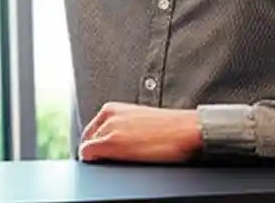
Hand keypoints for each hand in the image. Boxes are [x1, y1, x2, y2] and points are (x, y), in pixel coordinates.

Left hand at [78, 102, 202, 163]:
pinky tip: (103, 165)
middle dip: (92, 149)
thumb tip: (117, 139)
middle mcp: (108, 115)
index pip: (91, 129)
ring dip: (95, 155)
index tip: (97, 153)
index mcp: (113, 108)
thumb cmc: (170, 128)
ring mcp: (109, 128)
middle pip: (88, 137)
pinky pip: (88, 153)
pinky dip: (92, 160)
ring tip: (109, 163)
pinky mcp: (112, 142)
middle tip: (102, 161)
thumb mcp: (140, 122)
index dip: (93, 143)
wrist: (186, 130)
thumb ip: (123, 126)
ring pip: (88, 146)